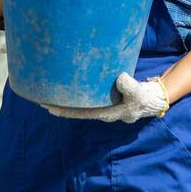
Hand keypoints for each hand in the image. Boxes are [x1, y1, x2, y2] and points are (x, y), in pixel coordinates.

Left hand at [44, 72, 169, 122]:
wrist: (152, 99)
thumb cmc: (144, 99)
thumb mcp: (139, 94)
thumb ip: (130, 87)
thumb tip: (120, 79)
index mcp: (105, 113)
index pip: (80, 112)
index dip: (64, 110)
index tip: (48, 106)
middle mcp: (100, 110)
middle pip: (75, 108)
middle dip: (58, 104)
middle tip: (38, 96)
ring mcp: (101, 104)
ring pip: (79, 102)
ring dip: (64, 97)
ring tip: (47, 89)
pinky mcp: (104, 95)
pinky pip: (86, 94)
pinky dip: (75, 90)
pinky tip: (67, 83)